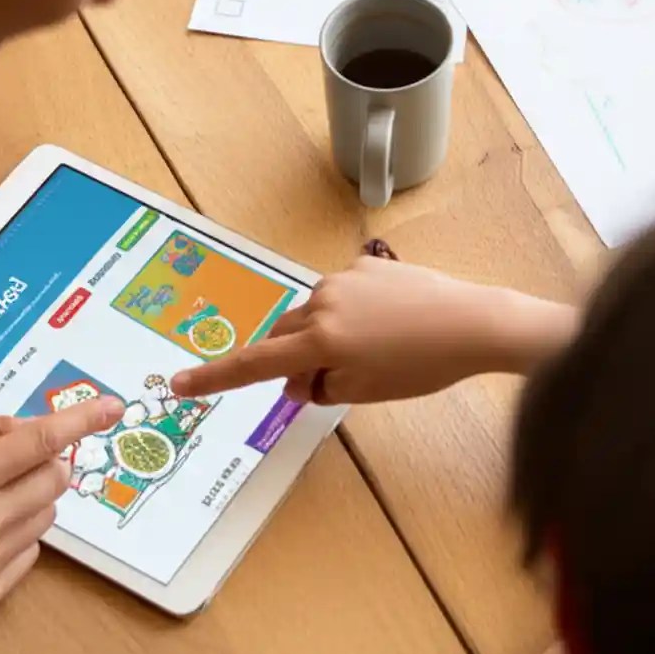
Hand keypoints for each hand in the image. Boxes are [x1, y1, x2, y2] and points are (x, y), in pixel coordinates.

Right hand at [0, 398, 123, 609]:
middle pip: (55, 480)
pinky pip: (32, 552)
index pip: (42, 442)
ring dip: (29, 499)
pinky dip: (17, 535)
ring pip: (46, 516)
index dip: (81, 421)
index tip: (113, 408)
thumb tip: (38, 428)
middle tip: (7, 462)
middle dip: (43, 463)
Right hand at [172, 258, 576, 404]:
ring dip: (323, 334)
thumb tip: (295, 379)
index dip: (216, 377)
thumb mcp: (366, 389)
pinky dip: (350, 313)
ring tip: (374, 349)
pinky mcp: (367, 264)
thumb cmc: (422, 367)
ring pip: (312, 313)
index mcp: (320, 340)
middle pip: (284, 334)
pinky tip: (388, 324)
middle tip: (326, 380)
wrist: (474, 323)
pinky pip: (341, 294)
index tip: (181, 384)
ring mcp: (344, 279)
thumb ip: (320, 385)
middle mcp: (323, 303)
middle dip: (294, 356)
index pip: (255, 363)